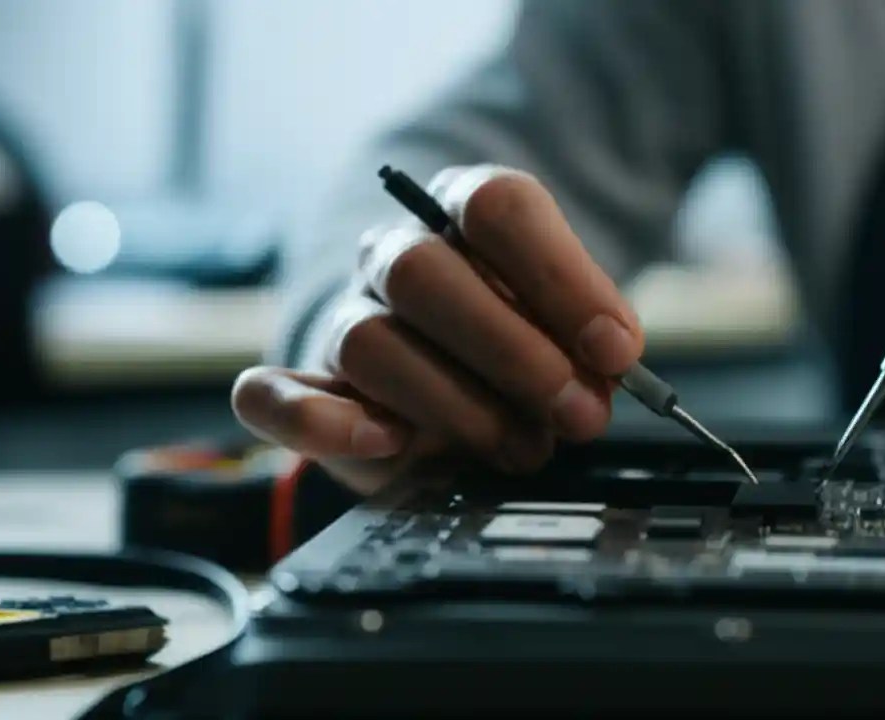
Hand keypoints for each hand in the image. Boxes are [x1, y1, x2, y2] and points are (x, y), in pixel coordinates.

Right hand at [232, 165, 643, 492]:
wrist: (453, 393)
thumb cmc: (525, 352)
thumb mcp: (572, 334)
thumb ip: (590, 342)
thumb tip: (610, 363)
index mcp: (465, 215)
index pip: (497, 206)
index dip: (563, 279)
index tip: (615, 350)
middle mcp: (398, 257)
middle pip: (426, 272)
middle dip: (515, 353)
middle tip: (578, 413)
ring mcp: (345, 320)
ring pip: (371, 340)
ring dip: (458, 406)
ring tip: (523, 447)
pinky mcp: (305, 391)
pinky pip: (268, 396)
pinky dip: (322, 422)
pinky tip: (388, 442)